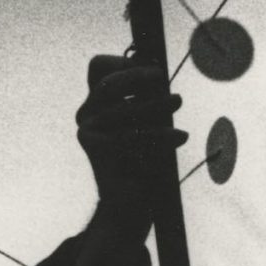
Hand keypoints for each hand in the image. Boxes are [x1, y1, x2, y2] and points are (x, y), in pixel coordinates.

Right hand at [75, 54, 184, 238]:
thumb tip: (157, 67)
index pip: (97, 67)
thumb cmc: (148, 156)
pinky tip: (179, 136)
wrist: (135, 202)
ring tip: (179, 101)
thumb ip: (149, 94)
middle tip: (164, 79)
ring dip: (155, 105)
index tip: (154, 69)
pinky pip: (130, 136)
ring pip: (124, 112)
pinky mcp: (94, 149)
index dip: (123, 63)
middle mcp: (86, 113)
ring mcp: (87, 131)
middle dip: (138, 78)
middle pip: (108, 85)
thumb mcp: (152, 118)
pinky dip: (159, 134)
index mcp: (96, 101)